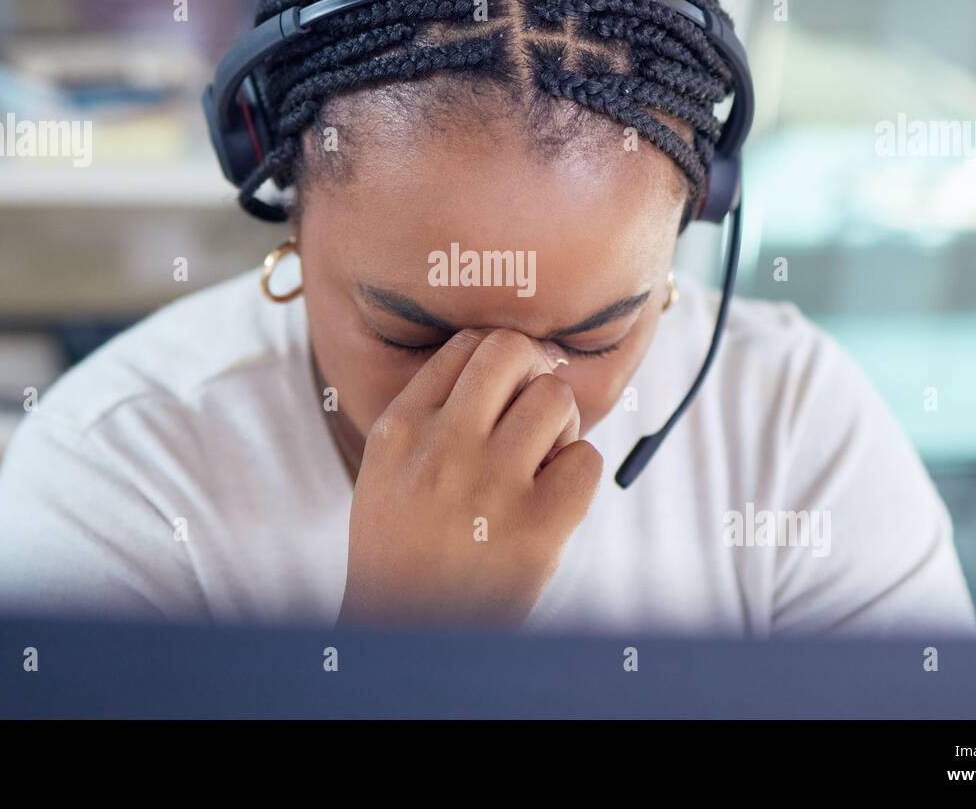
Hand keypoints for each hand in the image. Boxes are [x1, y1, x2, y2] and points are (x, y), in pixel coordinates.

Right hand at [337, 328, 602, 628]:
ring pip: (555, 398)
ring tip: (541, 460)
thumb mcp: (388, 470)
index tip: (507, 390)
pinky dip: (579, 473)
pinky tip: (552, 499)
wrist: (407, 631)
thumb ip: (431, 413)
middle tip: (531, 414)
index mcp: (400, 429)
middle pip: (512, 350)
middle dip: (534, 372)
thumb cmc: (404, 546)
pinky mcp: (537, 528)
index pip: (467, 344)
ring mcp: (490, 486)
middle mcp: (442, 447)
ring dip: (560, 423)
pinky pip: (587, 459)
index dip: (500, 359)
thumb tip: (506, 357)